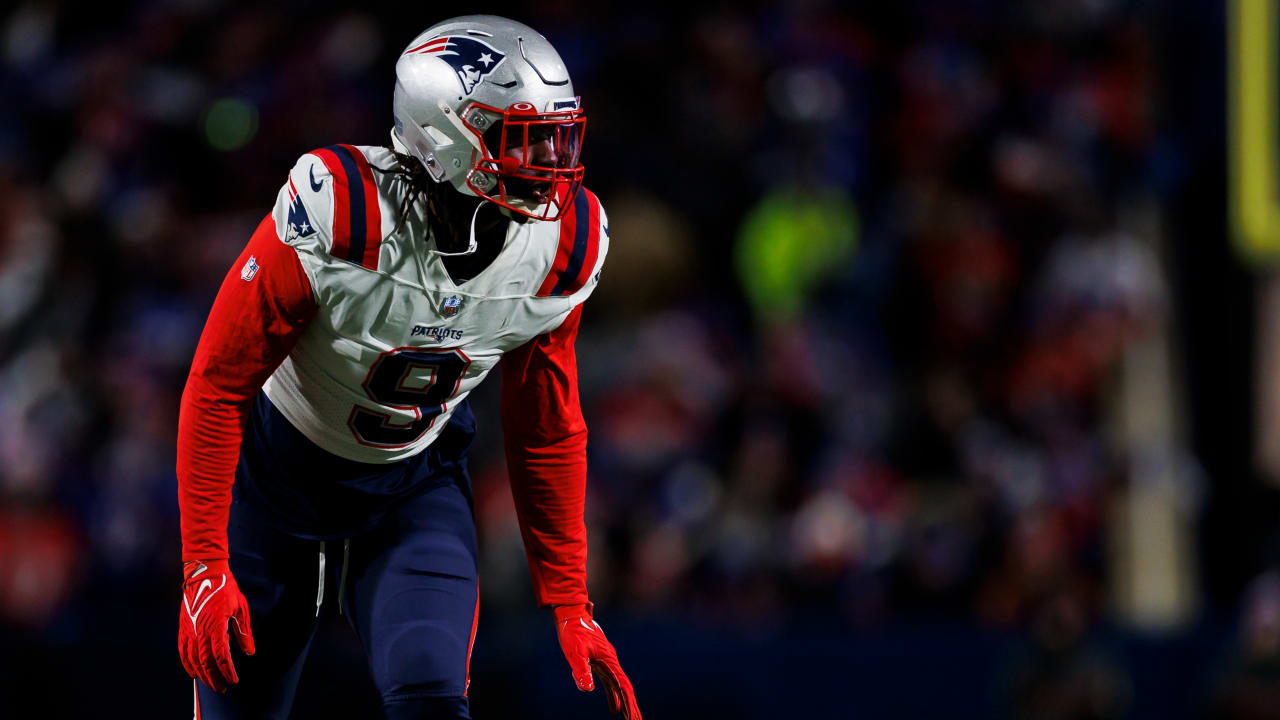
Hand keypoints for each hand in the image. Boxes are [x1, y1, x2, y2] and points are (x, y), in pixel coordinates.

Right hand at [178, 559, 254, 692]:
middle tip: (223, 688)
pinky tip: (194, 673)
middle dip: (215, 677)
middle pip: (206, 661)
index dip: (227, 670)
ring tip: (211, 683)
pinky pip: (183, 651)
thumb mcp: (240, 609)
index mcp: (216, 624)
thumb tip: (249, 652)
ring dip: (202, 674)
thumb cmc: (225, 589)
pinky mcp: (183, 627)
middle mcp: (200, 629)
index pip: (221, 654)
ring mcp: (189, 629)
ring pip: (193, 659)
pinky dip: (187, 664)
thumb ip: (244, 633)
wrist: (205, 573)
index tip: (234, 680)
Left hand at [554, 604, 641, 718]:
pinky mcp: (599, 663)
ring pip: (618, 686)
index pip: (622, 686)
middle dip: (632, 706)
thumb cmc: (573, 632)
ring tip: (629, 718)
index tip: (633, 718)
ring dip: (625, 702)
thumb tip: (588, 690)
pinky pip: (610, 683)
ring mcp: (606, 663)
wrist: (572, 615)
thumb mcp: (575, 652)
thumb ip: (581, 670)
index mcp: (609, 661)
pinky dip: (613, 695)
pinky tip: (614, 707)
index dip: (629, 703)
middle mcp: (611, 662)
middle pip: (625, 688)